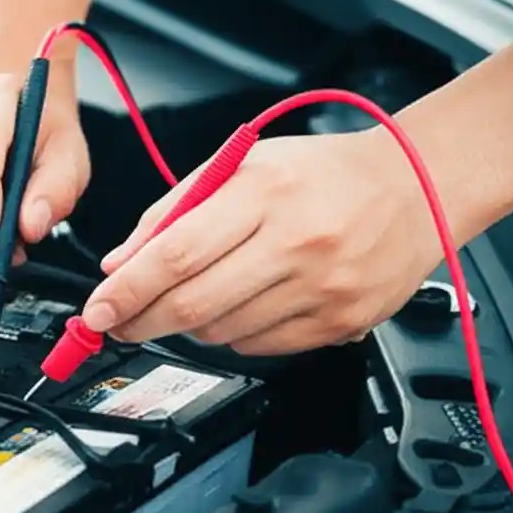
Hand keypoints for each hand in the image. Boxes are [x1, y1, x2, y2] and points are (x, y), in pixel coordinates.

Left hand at [82, 129, 441, 354]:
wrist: (416, 188)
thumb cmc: (320, 173)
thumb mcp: (240, 166)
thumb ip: (172, 211)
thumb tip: (120, 264)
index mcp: (265, 193)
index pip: (175, 254)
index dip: (128, 289)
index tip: (97, 310)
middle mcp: (297, 243)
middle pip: (193, 304)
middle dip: (141, 320)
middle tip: (118, 322)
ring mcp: (323, 289)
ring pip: (221, 331)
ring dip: (188, 324)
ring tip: (191, 297)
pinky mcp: (341, 323)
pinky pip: (260, 347)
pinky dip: (232, 334)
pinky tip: (240, 304)